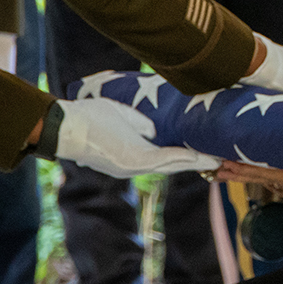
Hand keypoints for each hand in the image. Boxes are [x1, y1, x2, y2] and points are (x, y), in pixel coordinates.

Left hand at [53, 96, 219, 175]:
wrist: (64, 126)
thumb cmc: (86, 118)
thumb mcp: (119, 118)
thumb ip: (139, 125)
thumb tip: (155, 128)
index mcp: (129, 155)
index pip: (162, 156)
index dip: (184, 156)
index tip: (204, 153)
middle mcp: (132, 166)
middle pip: (170, 164)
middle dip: (195, 162)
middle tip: (218, 161)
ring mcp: (132, 165)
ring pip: (170, 164)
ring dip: (194, 162)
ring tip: (216, 160)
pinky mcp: (131, 161)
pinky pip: (163, 160)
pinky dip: (183, 159)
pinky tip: (199, 158)